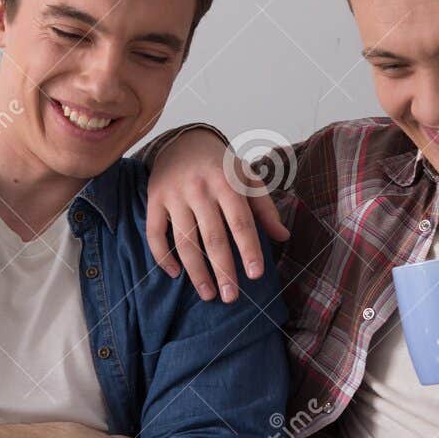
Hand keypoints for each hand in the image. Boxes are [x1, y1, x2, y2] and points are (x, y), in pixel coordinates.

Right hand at [146, 128, 288, 302]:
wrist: (184, 141)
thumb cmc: (222, 166)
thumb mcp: (248, 178)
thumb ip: (265, 208)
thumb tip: (283, 237)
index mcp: (227, 182)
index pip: (240, 222)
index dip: (248, 249)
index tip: (256, 275)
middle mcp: (200, 189)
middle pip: (213, 237)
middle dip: (223, 270)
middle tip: (231, 297)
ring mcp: (174, 195)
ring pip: (185, 240)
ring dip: (196, 272)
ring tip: (208, 294)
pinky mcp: (154, 200)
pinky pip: (155, 233)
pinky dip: (163, 256)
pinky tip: (175, 274)